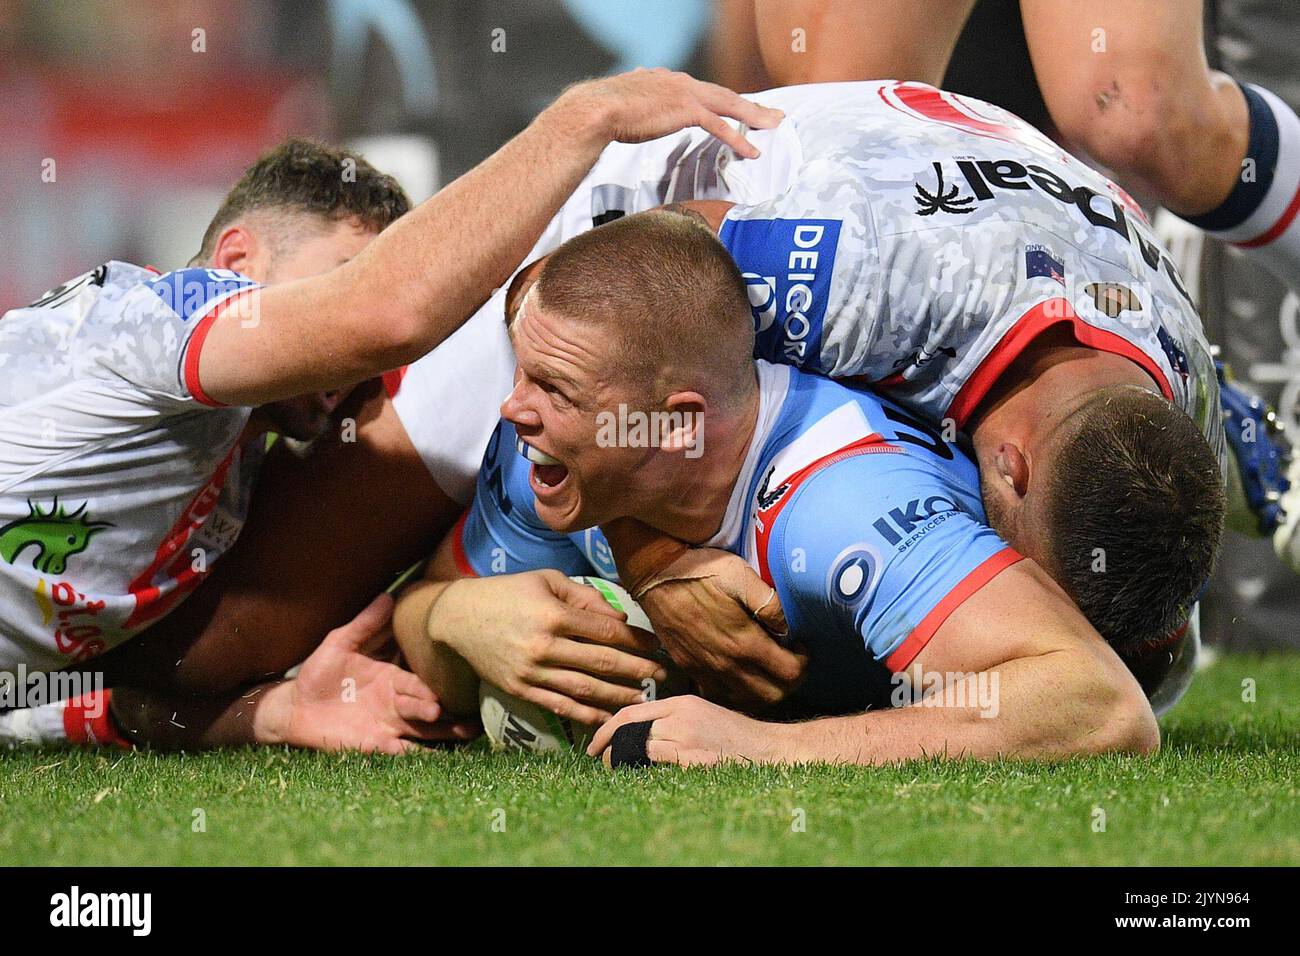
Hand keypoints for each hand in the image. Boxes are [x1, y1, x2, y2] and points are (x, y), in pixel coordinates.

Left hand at [273, 594, 479, 753]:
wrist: (294, 707)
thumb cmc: (317, 673)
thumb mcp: (339, 643)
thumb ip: (364, 624)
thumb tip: (387, 595)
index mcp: (391, 677)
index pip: (416, 682)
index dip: (429, 686)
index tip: (444, 689)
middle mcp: (396, 702)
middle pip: (424, 706)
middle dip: (440, 709)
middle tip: (448, 711)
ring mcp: (389, 725)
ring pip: (424, 729)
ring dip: (445, 730)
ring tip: (466, 732)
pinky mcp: (377, 745)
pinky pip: (405, 752)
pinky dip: (423, 755)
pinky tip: (440, 759)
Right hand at [429, 570, 667, 724]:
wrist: (458, 618)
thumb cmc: (508, 593)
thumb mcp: (547, 580)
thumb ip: (585, 597)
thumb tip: (620, 618)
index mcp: (553, 614)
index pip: (607, 631)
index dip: (637, 640)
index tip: (657, 646)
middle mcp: (544, 646)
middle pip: (602, 663)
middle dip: (637, 670)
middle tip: (662, 675)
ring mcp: (531, 671)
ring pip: (585, 689)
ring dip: (618, 696)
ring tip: (643, 698)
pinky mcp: (520, 689)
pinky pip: (559, 705)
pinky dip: (586, 713)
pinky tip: (608, 716)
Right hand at [557, 68, 783, 158]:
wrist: (597, 109)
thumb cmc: (604, 112)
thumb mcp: (625, 105)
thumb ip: (636, 105)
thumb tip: (632, 109)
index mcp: (667, 81)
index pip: (704, 92)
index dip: (725, 102)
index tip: (740, 109)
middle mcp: (680, 82)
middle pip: (724, 95)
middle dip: (752, 106)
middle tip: (774, 115)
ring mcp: (685, 94)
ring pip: (730, 105)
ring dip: (755, 117)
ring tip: (774, 127)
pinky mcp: (686, 111)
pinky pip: (721, 127)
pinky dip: (739, 139)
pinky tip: (752, 152)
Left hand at [587, 694, 787, 766]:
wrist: (768, 748)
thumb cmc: (736, 736)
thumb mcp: (703, 714)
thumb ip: (673, 719)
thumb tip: (639, 733)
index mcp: (682, 702)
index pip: (633, 711)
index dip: (608, 727)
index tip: (595, 742)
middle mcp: (681, 716)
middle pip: (630, 728)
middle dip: (608, 744)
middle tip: (597, 758)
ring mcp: (687, 737)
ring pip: (639, 746)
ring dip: (623, 760)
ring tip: (617, 769)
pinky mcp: (693, 758)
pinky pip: (656, 762)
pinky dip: (644, 769)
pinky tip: (642, 776)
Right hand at [635, 548, 805, 710]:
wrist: (655, 575)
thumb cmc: (700, 571)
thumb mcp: (741, 575)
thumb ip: (769, 604)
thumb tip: (788, 628)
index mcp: (744, 643)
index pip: (790, 674)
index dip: (803, 663)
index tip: (800, 645)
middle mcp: (726, 665)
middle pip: (773, 696)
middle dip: (790, 682)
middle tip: (789, 660)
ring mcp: (706, 671)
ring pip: (747, 701)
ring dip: (764, 689)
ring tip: (767, 667)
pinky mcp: (690, 669)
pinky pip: (720, 695)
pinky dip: (737, 692)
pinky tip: (740, 671)